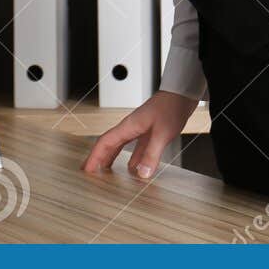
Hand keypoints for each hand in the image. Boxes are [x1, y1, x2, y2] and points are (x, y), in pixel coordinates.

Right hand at [81, 90, 197, 178]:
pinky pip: (136, 148)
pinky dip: (133, 159)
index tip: (87, 169)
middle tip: (90, 172)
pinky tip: (135, 167)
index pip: (105, 142)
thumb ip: (151, 154)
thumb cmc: (170, 107)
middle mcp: (130, 128)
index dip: (94, 156)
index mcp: (128, 126)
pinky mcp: (149, 132)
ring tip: (107, 172)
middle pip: (109, 144)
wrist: (181, 95)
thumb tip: (142, 173)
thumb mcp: (161, 133)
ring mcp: (139, 130)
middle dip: (98, 158)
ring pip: (121, 146)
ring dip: (112, 158)